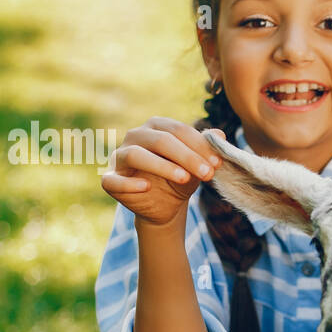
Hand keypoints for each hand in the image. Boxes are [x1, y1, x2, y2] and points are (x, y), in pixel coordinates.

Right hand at [102, 118, 223, 228]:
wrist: (166, 205)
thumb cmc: (181, 178)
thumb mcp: (198, 165)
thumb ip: (207, 149)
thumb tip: (220, 134)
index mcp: (156, 126)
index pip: (178, 130)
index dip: (199, 146)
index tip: (217, 163)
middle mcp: (135, 136)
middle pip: (160, 140)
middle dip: (187, 157)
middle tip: (207, 173)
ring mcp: (119, 157)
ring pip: (136, 154)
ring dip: (162, 166)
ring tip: (184, 178)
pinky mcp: (110, 180)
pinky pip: (113, 180)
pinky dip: (129, 183)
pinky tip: (147, 186)